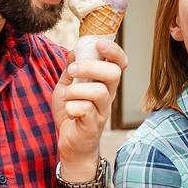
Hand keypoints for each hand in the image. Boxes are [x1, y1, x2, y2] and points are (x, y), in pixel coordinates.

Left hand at [53, 39, 126, 175]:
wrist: (70, 144)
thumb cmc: (71, 114)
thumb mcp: (67, 87)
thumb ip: (71, 70)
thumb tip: (73, 50)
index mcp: (104, 82)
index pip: (120, 63)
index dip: (114, 50)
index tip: (99, 43)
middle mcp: (109, 95)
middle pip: (113, 73)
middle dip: (91, 67)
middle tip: (72, 71)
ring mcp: (103, 110)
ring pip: (99, 91)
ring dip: (76, 90)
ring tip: (67, 96)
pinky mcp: (94, 125)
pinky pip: (86, 110)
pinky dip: (72, 107)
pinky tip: (69, 112)